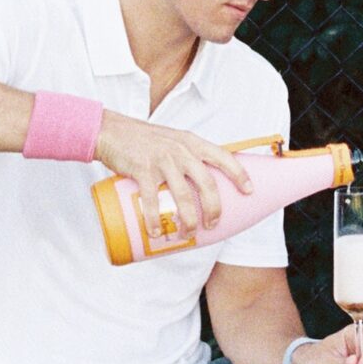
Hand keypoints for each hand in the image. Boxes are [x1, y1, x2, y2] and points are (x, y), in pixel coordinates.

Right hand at [92, 111, 252, 232]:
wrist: (112, 131)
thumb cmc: (145, 140)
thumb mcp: (174, 140)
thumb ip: (188, 157)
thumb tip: (202, 185)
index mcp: (192, 143)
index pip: (223, 157)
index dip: (239, 174)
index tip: (249, 191)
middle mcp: (181, 151)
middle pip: (207, 183)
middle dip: (214, 208)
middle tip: (213, 224)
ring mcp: (162, 161)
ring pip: (183, 196)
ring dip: (189, 219)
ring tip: (188, 233)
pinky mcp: (142, 171)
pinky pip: (151, 201)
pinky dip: (154, 220)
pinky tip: (156, 232)